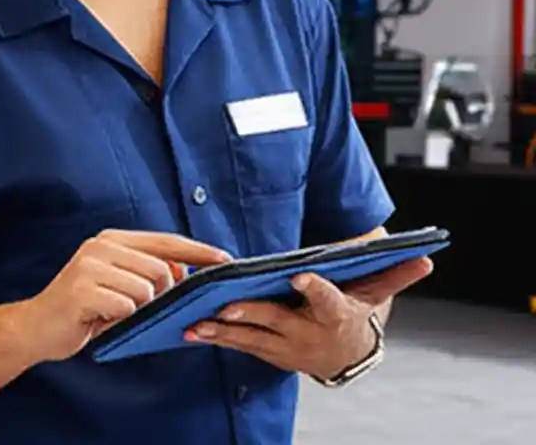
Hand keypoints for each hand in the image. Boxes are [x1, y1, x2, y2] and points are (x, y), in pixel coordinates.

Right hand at [14, 230, 232, 363]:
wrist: (36, 327)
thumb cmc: (82, 309)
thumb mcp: (117, 283)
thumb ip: (147, 273)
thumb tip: (185, 273)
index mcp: (111, 239)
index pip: (166, 241)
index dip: (198, 252)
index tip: (225, 261)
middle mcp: (100, 246)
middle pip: (162, 268)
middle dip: (162, 294)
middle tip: (142, 309)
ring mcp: (90, 266)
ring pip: (147, 289)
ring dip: (138, 310)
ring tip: (114, 313)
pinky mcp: (83, 290)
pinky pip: (127, 307)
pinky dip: (121, 319)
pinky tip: (101, 320)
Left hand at [185, 257, 432, 378]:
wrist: (345, 356)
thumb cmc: (355, 313)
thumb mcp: (375, 295)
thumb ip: (394, 275)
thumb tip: (426, 257)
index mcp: (334, 313)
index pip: (326, 299)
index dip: (314, 288)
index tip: (299, 276)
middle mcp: (307, 333)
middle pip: (276, 320)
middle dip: (250, 313)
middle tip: (225, 304)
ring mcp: (284, 346)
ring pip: (249, 337)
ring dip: (221, 330)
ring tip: (195, 323)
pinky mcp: (266, 352)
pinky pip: (237, 344)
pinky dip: (214, 338)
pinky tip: (189, 330)